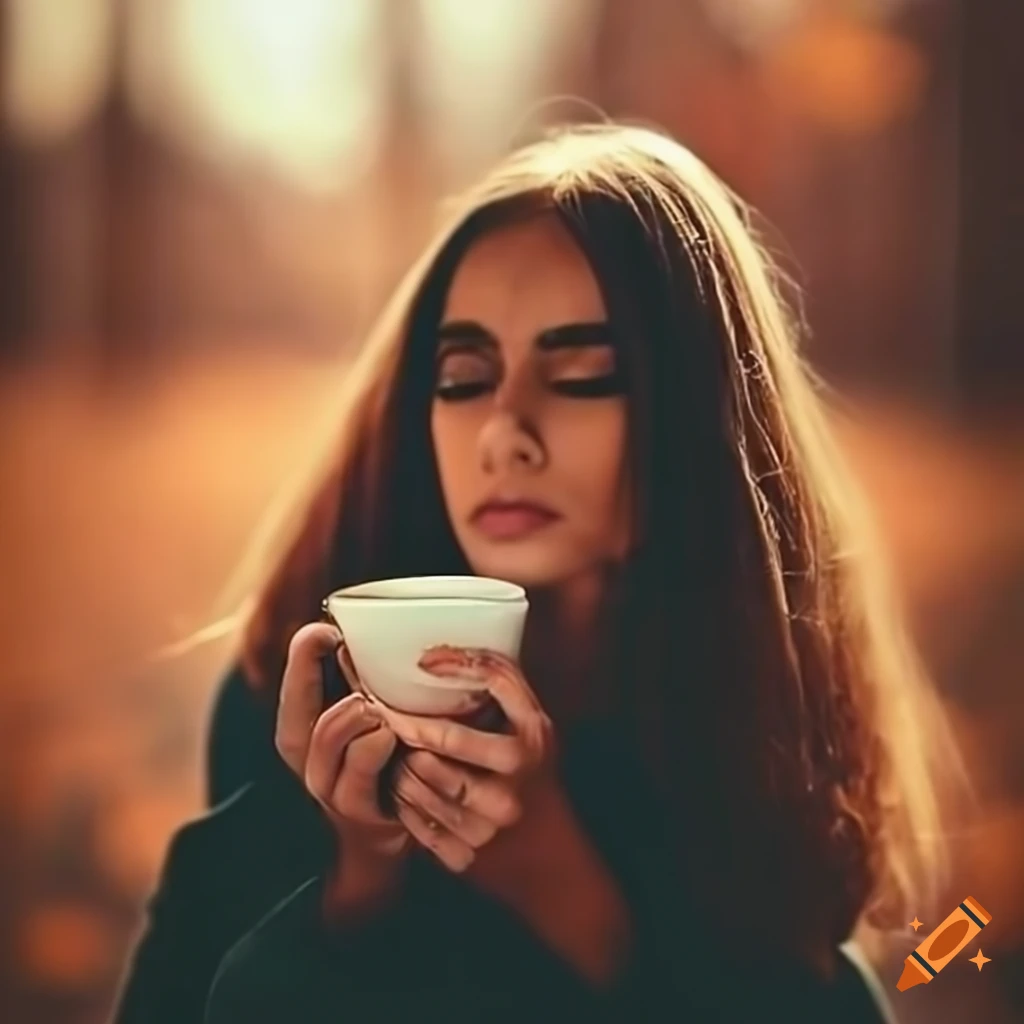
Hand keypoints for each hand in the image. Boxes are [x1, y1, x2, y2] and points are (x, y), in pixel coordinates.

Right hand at [275, 624, 408, 910]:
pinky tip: (391, 733)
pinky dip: (373, 748)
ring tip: (374, 703)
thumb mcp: (376, 713)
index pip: (294, 686)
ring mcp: (330, 787)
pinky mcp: (358, 812)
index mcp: (309, 729)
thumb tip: (385, 622)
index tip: (327, 626)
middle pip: (295, 711)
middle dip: (307, 670)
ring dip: (348, 714)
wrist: (394, 835)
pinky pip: (358, 775)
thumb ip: (369, 678)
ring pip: (324, 740)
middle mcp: (310, 759)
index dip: (302, 654)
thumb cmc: (391, 759)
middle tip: (335, 643)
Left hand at [382, 646, 557, 876]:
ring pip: (419, 782)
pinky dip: (401, 804)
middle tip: (390, 718)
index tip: (425, 660)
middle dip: (409, 729)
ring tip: (395, 756)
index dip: (454, 667)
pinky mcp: (465, 855)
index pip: (493, 686)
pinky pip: (414, 822)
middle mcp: (513, 783)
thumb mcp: (534, 728)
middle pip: (442, 742)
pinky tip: (401, 792)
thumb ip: (505, 691)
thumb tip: (446, 654)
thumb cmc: (532, 776)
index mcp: (533, 742)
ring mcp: (489, 825)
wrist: (546, 855)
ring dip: (398, 766)